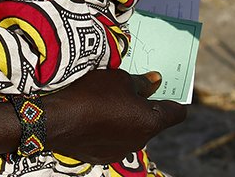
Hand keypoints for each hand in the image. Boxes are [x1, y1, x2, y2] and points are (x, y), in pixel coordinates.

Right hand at [41, 69, 185, 162]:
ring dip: (128, 118)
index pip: (177, 112)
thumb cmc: (93, 93)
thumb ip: (143, 83)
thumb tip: (156, 81)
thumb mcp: (121, 79)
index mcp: (151, 122)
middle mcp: (141, 141)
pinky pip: (115, 140)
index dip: (176, 98)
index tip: (169, 89)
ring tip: (109, 101)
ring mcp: (122, 152)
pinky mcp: (103, 156)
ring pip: (133, 131)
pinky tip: (95, 116)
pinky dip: (111, 129)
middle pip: (153, 121)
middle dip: (146, 105)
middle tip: (133, 87)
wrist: (56, 120)